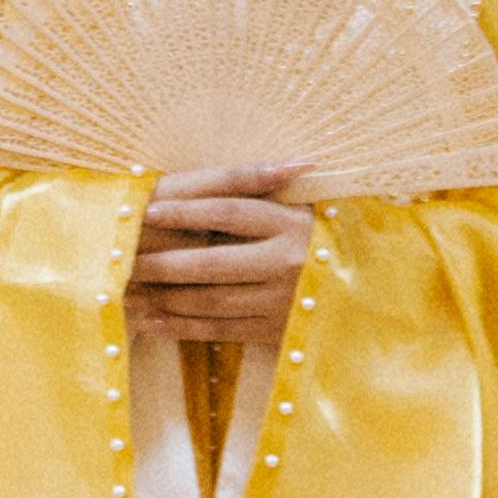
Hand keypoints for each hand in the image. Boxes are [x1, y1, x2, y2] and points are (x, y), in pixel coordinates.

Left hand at [126, 171, 318, 347]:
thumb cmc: (323, 237)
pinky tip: (154, 323)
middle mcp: (287, 261)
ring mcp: (282, 300)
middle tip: (128, 259)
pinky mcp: (277, 331)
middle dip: (165, 263)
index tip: (151, 209)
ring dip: (169, 297)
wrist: (370, 289)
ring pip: (215, 300)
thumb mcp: (302, 206)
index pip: (230, 211)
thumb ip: (265, 188)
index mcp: (291, 223)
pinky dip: (185, 328)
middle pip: (214, 263)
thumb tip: (243, 166)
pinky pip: (224, 331)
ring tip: (132, 292)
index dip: (188, 211)